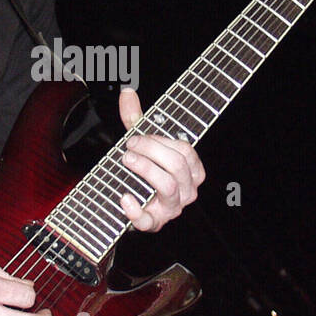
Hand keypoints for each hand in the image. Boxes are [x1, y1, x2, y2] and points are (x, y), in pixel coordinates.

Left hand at [116, 87, 205, 231]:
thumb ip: (135, 118)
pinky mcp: (153, 224)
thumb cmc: (141, 169)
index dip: (158, 141)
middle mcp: (187, 191)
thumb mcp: (140, 143)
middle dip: (150, 151)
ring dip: (145, 170)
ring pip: (168, 187)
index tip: (135, 136)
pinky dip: (135, 209)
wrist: (128, 201)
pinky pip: (148, 220)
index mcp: (192, 171)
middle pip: (177, 166)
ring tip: (126, 160)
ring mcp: (172, 209)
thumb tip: (127, 91)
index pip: (185, 151)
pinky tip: (124, 196)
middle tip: (128, 147)